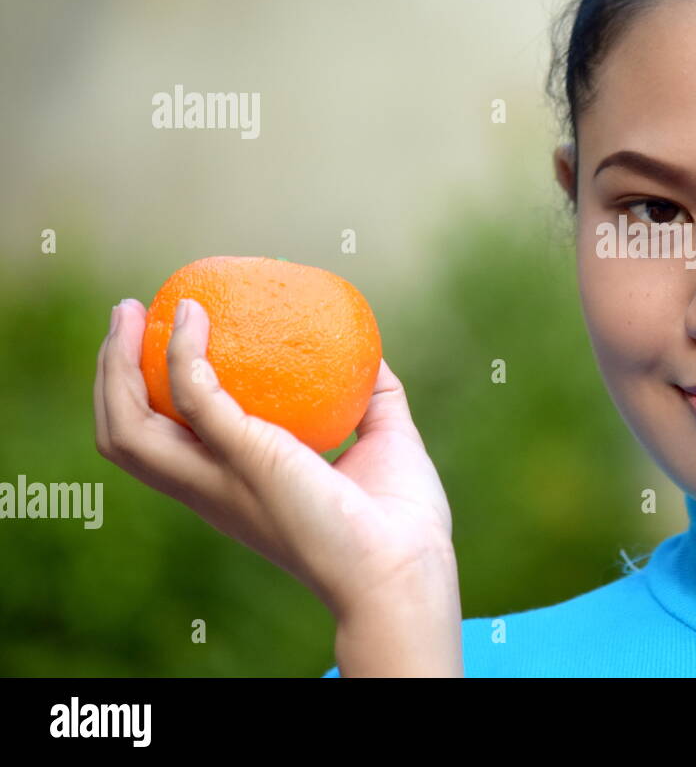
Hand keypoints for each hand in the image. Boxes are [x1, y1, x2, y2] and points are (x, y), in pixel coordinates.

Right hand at [93, 297, 459, 626]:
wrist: (405, 562)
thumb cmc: (402, 518)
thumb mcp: (381, 441)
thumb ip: (371, 398)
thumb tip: (369, 355)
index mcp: (233, 488)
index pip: (160, 447)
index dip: (143, 398)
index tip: (156, 341)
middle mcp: (212, 488)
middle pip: (124, 436)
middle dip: (110, 374)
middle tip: (128, 316)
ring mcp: (221, 477)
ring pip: (130, 426)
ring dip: (118, 364)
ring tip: (132, 312)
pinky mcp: (246, 457)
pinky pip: (195, 395)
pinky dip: (184, 351)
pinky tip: (195, 316)